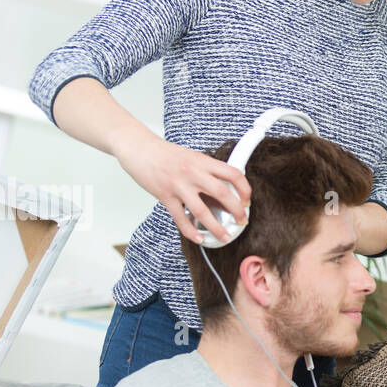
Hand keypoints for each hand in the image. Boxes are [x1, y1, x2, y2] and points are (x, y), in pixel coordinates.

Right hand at [115, 133, 250, 244]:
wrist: (139, 148)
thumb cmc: (164, 153)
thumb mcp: (191, 157)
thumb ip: (206, 171)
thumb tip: (222, 190)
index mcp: (202, 161)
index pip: (233, 174)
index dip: (245, 189)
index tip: (247, 200)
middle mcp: (193, 172)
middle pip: (222, 193)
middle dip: (237, 211)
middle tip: (242, 221)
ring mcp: (179, 185)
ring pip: (202, 211)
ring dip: (216, 227)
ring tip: (224, 237)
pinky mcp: (165, 196)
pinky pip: (181, 218)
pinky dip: (191, 231)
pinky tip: (198, 238)